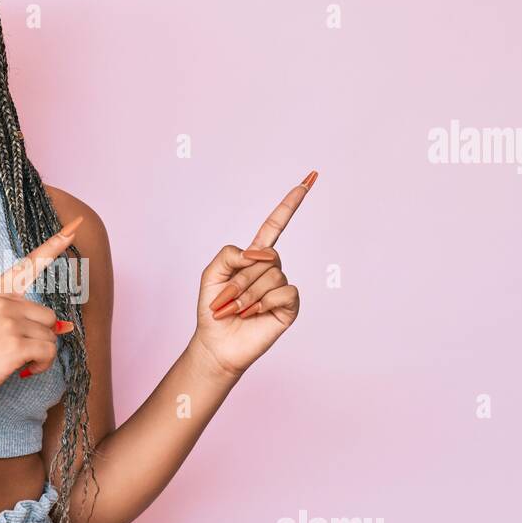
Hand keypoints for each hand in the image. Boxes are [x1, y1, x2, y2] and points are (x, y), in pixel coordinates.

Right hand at [0, 215, 82, 413]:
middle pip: (49, 315)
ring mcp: (8, 321)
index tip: (75, 226)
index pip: (29, 264)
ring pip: (51, 335)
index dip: (55, 245)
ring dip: (40, 354)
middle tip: (15, 352)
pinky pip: (48, 352)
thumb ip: (25, 320)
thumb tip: (67, 327)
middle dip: (40, 338)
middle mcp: (2, 300)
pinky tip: (22, 370)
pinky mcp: (15, 344)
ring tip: (13, 362)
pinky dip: (41, 366)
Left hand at [191, 171, 315, 377]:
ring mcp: (282, 287)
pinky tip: (255, 314)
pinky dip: (264, 303)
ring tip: (237, 310)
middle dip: (240, 279)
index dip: (290, 203)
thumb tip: (258, 253)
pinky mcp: (289, 306)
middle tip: (225, 300)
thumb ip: (230, 253)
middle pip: (264, 257)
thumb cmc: (213, 309)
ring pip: (271, 276)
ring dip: (248, 295)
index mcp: (254, 257)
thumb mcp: (212, 273)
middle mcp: (272, 269)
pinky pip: (283, 292)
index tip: (309, 179)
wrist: (217, 343)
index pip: (275, 225)